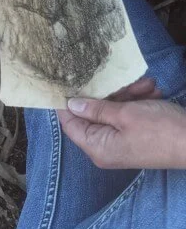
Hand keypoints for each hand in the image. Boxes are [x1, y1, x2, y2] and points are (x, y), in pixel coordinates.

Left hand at [58, 80, 185, 169]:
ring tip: (147, 84)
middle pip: (94, 115)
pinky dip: (138, 103)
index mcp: (97, 148)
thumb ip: (96, 109)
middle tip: (120, 79)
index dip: (67, 104)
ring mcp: (121, 143)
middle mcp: (105, 149)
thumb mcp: (126, 114)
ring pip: (114, 112)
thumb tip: (71, 105)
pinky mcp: (136, 137)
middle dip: (108, 94)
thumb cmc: (161, 130)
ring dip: (128, 95)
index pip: (70, 124)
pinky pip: (129, 117)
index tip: (66, 82)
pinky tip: (153, 91)